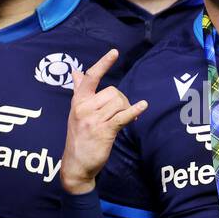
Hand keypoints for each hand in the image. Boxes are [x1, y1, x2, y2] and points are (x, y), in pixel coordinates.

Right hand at [61, 49, 147, 193]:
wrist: (75, 165)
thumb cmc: (78, 138)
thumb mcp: (75, 113)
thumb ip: (79, 91)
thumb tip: (76, 71)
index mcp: (78, 101)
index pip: (90, 78)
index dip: (103, 64)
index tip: (114, 52)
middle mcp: (84, 108)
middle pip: (112, 91)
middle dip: (122, 100)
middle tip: (122, 112)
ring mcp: (94, 120)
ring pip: (119, 102)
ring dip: (126, 109)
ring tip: (123, 119)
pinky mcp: (104, 131)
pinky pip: (123, 116)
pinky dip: (134, 110)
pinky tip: (143, 107)